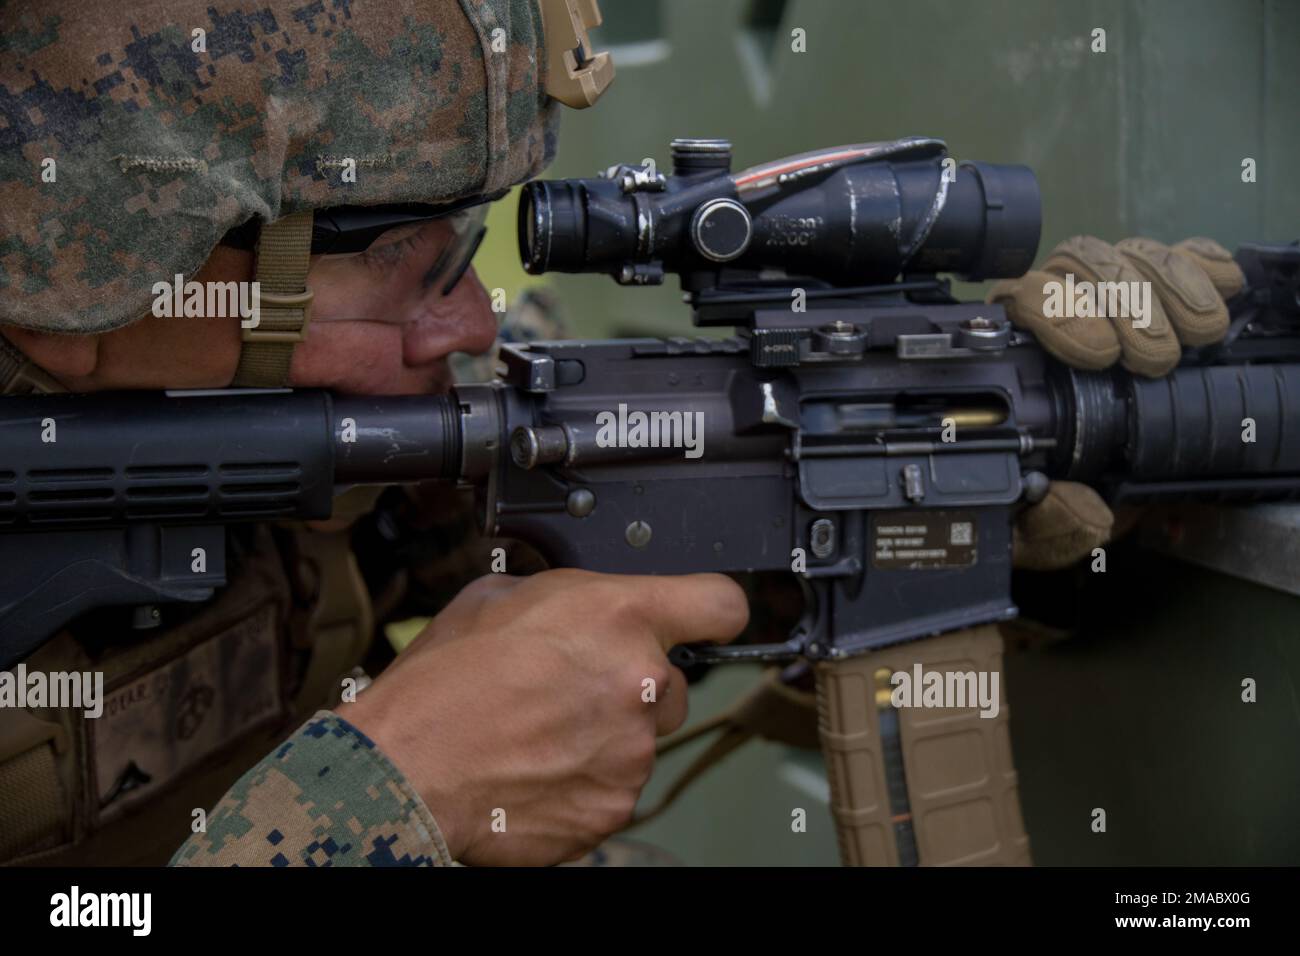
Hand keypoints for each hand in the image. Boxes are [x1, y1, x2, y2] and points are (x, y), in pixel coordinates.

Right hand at [339, 568, 747, 864]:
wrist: (405, 769)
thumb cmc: (441, 684)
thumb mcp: (498, 597)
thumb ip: (567, 597)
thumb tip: (583, 605)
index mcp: (620, 617)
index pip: (719, 604)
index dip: (711, 611)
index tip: (705, 621)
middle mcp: (639, 683)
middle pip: (670, 682)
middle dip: (629, 684)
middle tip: (567, 689)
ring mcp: (631, 753)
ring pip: (638, 738)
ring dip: (602, 734)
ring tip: (536, 731)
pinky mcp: (613, 808)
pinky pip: (613, 786)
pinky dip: (583, 780)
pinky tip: (535, 766)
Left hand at [988, 236, 1244, 567]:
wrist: (1102, 489)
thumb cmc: (1060, 497)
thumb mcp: (1042, 526)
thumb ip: (1046, 522)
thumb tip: (1064, 502)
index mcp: (1014, 357)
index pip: (1022, 300)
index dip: (1060, 314)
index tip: (1100, 353)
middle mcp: (1057, 313)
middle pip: (1081, 267)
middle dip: (1126, 305)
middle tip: (1159, 356)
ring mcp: (1110, 295)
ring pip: (1129, 255)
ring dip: (1169, 285)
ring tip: (1201, 331)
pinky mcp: (1162, 290)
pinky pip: (1179, 256)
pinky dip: (1204, 264)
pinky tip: (1225, 284)